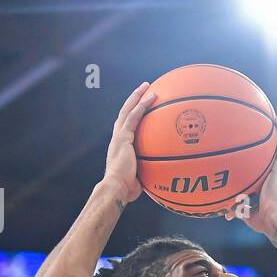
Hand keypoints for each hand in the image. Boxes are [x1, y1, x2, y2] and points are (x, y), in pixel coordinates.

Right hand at [103, 82, 154, 202]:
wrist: (116, 188)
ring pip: (128, 110)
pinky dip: (143, 106)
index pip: (126, 126)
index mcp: (120, 146)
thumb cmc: (127, 190)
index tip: (142, 107)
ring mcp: (119, 136)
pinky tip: (152, 97)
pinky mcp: (123, 137)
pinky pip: (134, 117)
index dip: (133, 115)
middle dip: (134, 100)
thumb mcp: (139, 178)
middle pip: (125, 113)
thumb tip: (161, 176)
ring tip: (147, 86)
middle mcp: (117, 138)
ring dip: (138, 97)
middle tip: (144, 89)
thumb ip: (147, 172)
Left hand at [225, 114, 276, 232]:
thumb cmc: (262, 220)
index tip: (266, 150)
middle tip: (274, 127)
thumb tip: (226, 211)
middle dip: (276, 142)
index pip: (271, 169)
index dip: (269, 160)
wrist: (274, 218)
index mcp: (272, 185)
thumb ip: (238, 208)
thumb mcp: (246, 212)